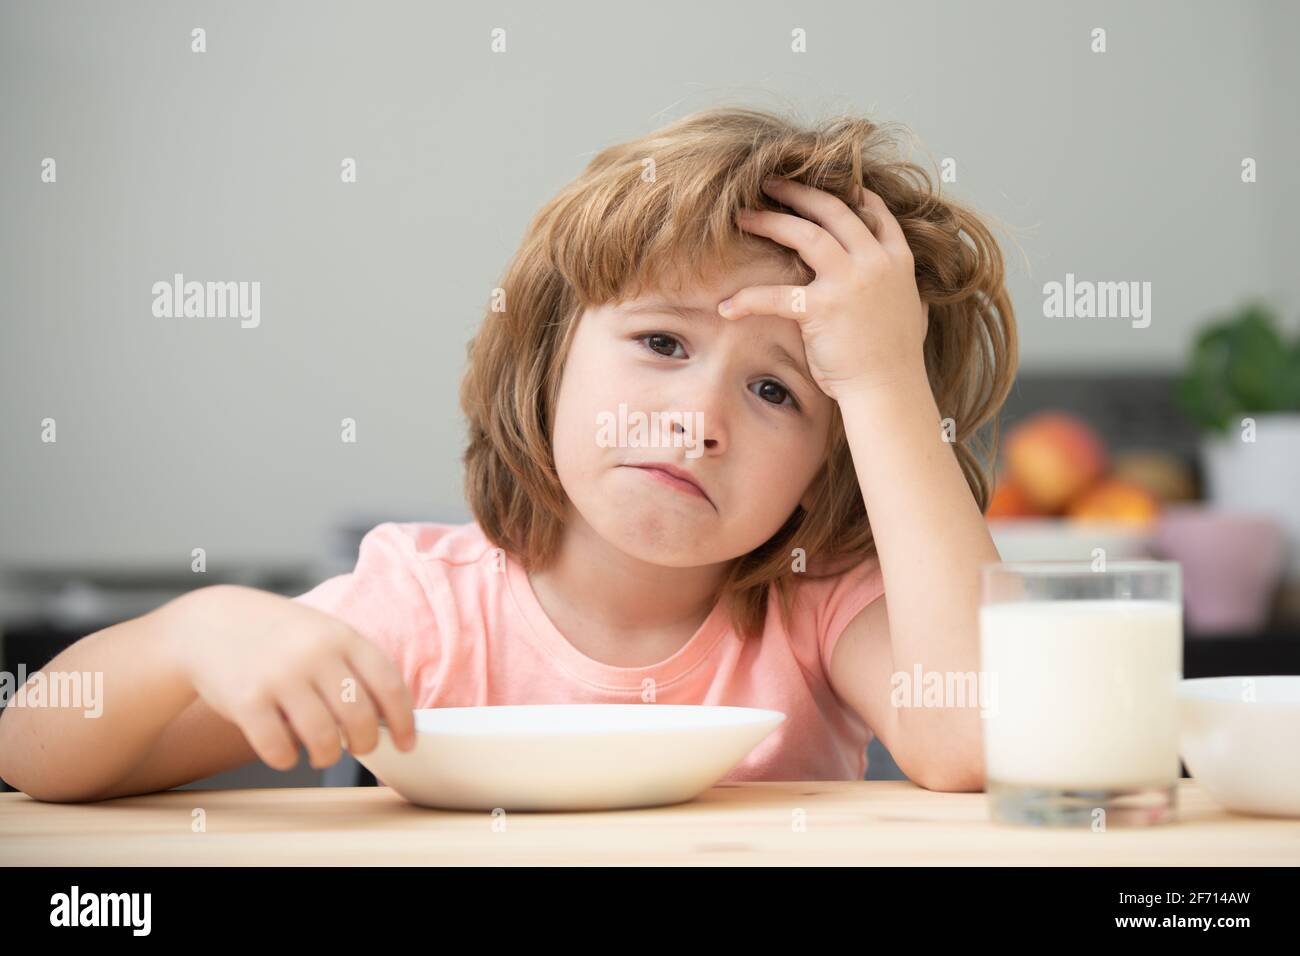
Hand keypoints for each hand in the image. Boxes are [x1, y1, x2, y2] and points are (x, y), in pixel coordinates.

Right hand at [169, 585, 416, 769]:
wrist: (209, 624)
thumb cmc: (278, 637)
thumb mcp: (323, 632)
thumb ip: (355, 665)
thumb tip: (392, 717)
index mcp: (342, 637)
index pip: (389, 686)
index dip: (404, 721)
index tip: (407, 743)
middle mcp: (316, 655)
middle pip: (360, 718)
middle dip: (366, 743)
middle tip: (359, 748)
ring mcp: (281, 677)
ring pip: (324, 740)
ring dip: (328, 756)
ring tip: (323, 753)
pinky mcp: (247, 701)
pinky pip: (279, 749)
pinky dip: (287, 760)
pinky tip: (285, 751)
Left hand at [720, 178, 928, 400]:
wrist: (889, 388)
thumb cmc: (897, 358)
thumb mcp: (913, 311)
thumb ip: (903, 290)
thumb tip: (905, 289)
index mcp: (897, 260)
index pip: (874, 212)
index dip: (849, 194)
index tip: (826, 181)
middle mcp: (875, 262)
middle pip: (832, 211)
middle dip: (797, 193)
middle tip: (770, 183)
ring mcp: (849, 282)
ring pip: (805, 234)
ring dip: (770, 221)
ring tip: (743, 215)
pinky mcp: (822, 307)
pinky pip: (776, 295)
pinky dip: (747, 301)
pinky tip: (726, 306)